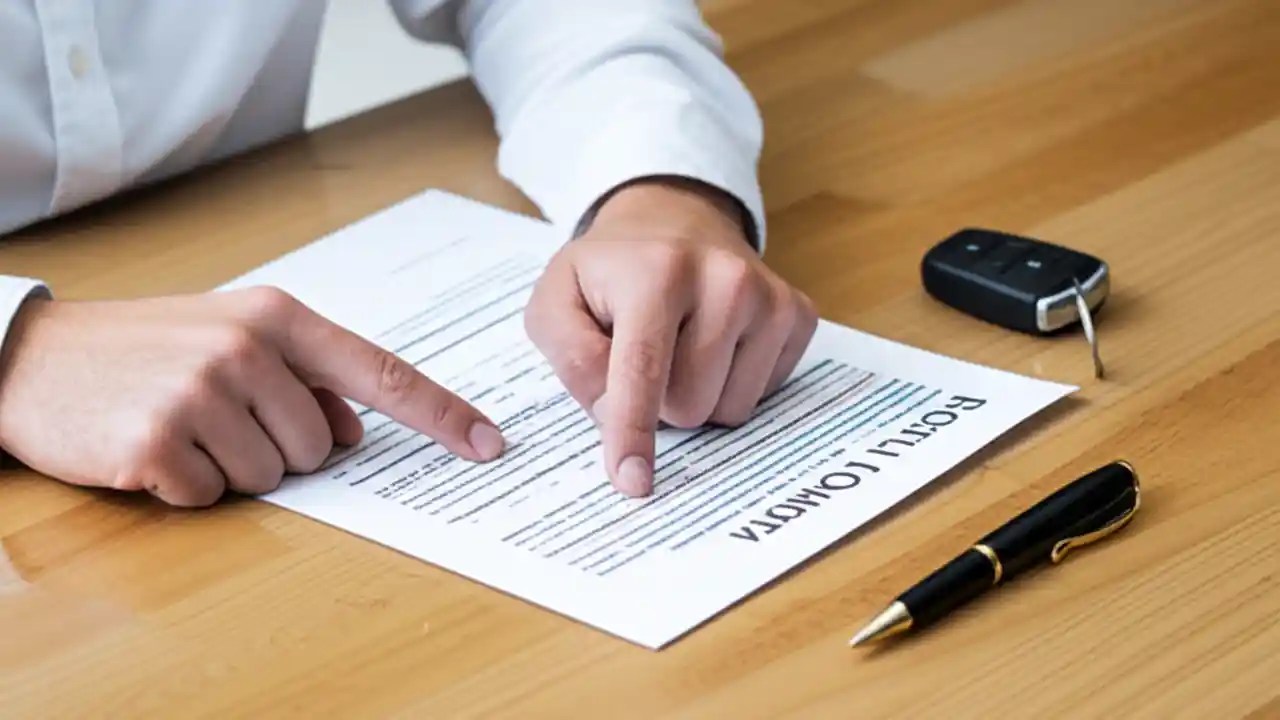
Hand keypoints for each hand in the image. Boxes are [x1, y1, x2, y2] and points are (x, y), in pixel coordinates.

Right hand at [0, 288, 504, 506]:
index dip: (441, 413)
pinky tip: (152, 446)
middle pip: (321, 447)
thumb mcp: (231, 338)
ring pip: (273, 477)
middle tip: (217, 413)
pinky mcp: (159, 441)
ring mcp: (202, 393)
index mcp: (276, 316)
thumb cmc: (146, 347)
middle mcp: (247, 348)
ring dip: (232, 467)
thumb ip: (303, 377)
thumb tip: (350, 433)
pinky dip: (188, 485)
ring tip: (182, 424)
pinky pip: (214, 496)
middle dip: (278, 446)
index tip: (488, 443)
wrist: (34, 357)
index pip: (379, 372)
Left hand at [524, 179, 817, 497]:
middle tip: (647, 355)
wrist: (675, 220)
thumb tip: (612, 409)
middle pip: (689, 405)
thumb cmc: (611, 272)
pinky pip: (762, 398)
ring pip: (729, 411)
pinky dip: (731, 385)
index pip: (645, 370)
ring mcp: (769, 298)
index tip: (633, 480)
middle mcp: (725, 279)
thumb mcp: (557, 300)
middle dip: (659, 401)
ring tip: (682, 346)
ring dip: (696, 395)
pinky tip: (717, 344)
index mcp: (657, 271)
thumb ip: (570, 357)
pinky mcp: (797, 315)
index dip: (634, 430)